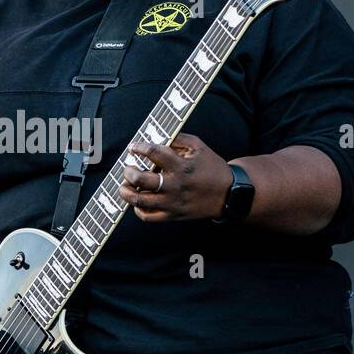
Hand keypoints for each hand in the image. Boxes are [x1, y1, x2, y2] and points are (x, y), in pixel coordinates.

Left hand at [119, 133, 235, 221]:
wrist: (228, 194)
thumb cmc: (211, 167)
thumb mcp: (198, 146)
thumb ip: (177, 138)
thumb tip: (154, 137)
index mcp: (181, 166)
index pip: (153, 153)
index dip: (139, 148)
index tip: (133, 147)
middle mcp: (175, 185)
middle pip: (140, 179)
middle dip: (128, 171)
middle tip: (128, 168)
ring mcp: (172, 203)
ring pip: (139, 200)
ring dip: (126, 192)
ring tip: (125, 186)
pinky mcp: (173, 215)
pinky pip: (147, 216)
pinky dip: (137, 208)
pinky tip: (138, 200)